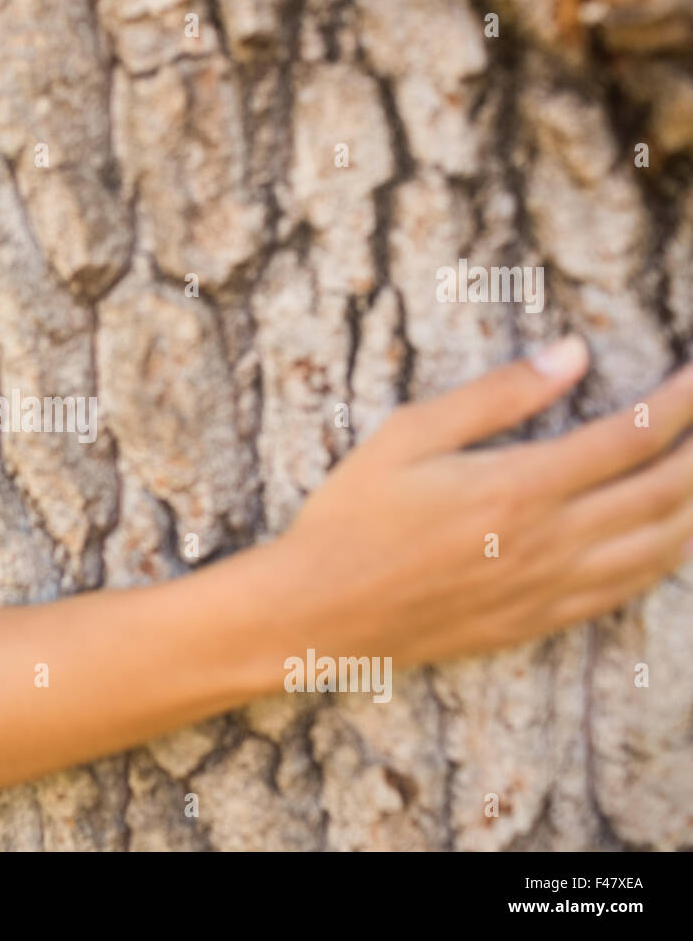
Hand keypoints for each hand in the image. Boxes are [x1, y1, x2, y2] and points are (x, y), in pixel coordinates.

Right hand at [277, 335, 692, 669]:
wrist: (319, 612)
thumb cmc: (351, 518)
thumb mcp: (406, 436)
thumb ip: (495, 395)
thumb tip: (573, 354)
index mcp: (521, 486)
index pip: (633, 435)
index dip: (683, 401)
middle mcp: (550, 540)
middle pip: (665, 493)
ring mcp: (548, 588)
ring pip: (660, 547)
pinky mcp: (535, 622)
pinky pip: (624, 592)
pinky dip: (663, 559)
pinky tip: (668, 539)